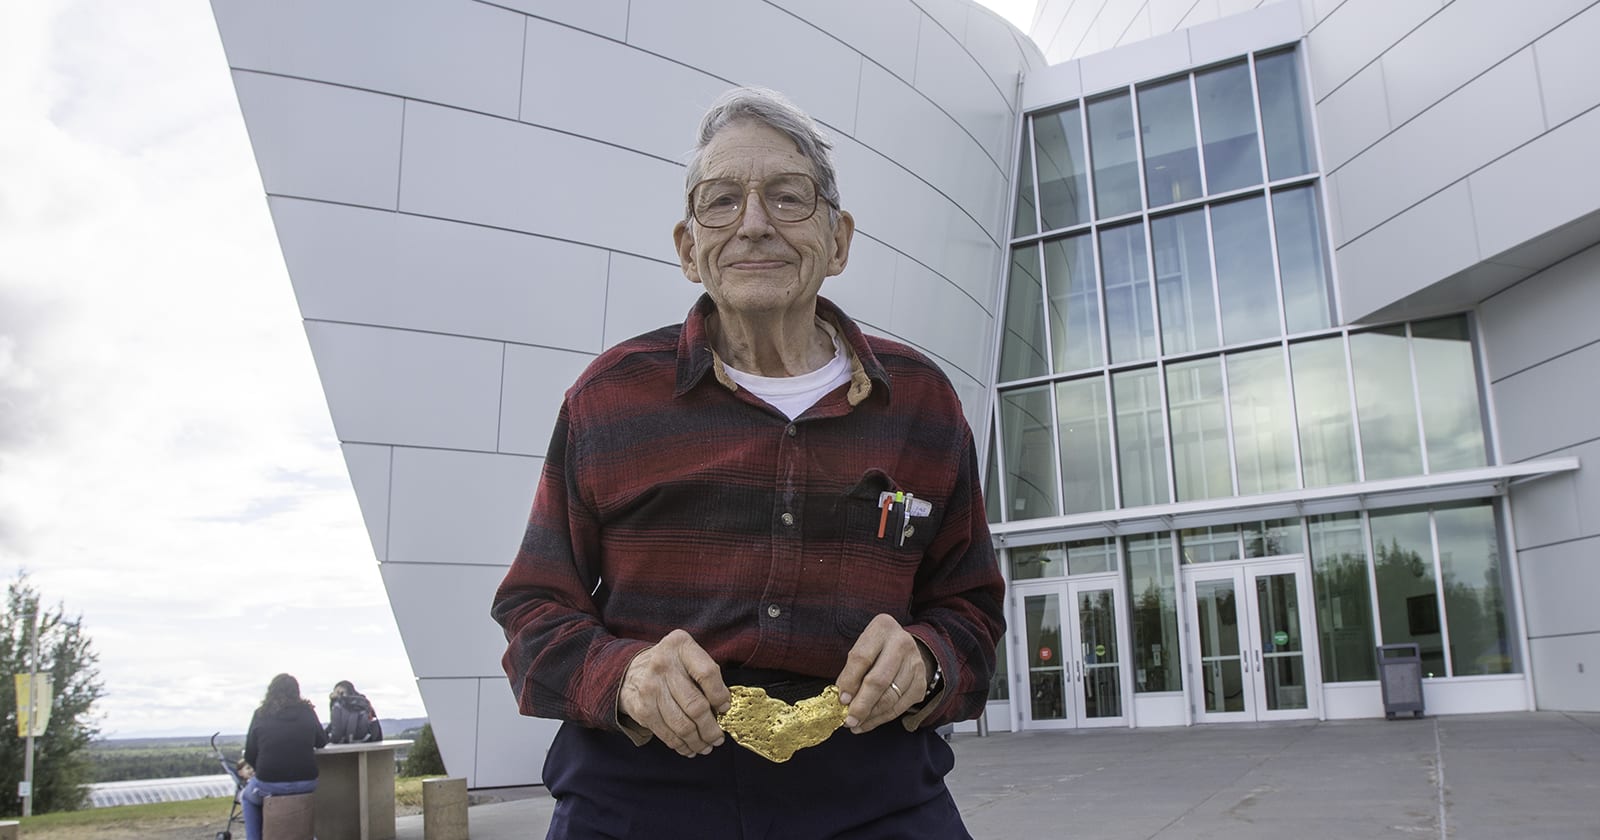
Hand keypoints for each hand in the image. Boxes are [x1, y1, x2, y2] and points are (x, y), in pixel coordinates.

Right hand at [618, 629, 730, 756]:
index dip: (720, 695)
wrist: (631, 670)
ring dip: (698, 741)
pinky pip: (666, 734)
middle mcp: (663, 665)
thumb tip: (723, 707)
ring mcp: (650, 688)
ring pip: (682, 725)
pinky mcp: (642, 708)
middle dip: (711, 729)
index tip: (724, 708)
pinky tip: (689, 748)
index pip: (707, 673)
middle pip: (695, 705)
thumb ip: (706, 674)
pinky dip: (681, 745)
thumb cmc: (671, 665)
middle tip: (718, 738)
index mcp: (680, 646)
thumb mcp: (688, 655)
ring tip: (707, 746)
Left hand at [835, 614, 929, 733]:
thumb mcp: (861, 648)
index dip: (850, 681)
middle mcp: (902, 643)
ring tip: (856, 724)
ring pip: (891, 697)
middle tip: (849, 720)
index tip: (841, 700)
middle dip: (862, 705)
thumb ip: (850, 672)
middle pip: (879, 680)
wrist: (903, 646)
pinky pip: (900, 706)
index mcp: (882, 628)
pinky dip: (883, 718)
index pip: (861, 658)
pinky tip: (869, 722)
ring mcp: (915, 663)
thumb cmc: (875, 649)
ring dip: (871, 715)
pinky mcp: (921, 682)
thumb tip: (843, 700)